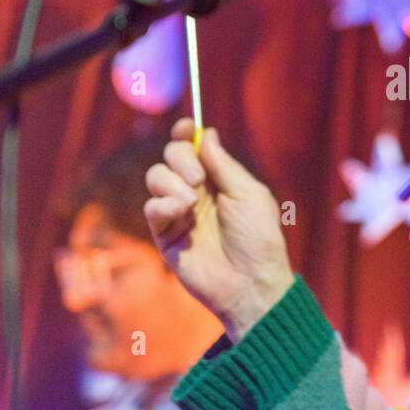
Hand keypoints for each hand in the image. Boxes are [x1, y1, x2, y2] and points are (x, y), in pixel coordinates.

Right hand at [144, 118, 293, 341]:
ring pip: (156, 176)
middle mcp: (196, 191)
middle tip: (198, 177)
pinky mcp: (164, 234)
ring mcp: (178, 212)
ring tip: (191, 201)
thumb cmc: (258, 238)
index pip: (195, 147)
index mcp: (219, 180)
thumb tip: (207, 133)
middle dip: (179, 156)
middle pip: (171, 155)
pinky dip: (163, 203)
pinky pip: (151, 206)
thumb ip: (224, 164)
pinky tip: (180, 211)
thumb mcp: (249, 193)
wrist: (250, 282)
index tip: (187, 127)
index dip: (187, 134)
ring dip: (171, 180)